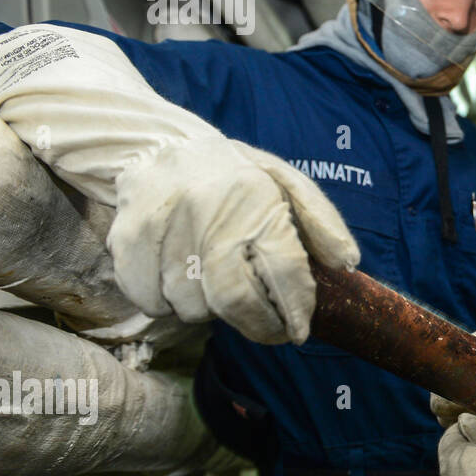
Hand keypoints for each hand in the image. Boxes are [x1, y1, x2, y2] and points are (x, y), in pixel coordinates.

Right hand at [109, 137, 358, 343]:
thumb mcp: (287, 183)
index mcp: (256, 195)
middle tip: (269, 330)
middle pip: (234, 298)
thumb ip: (322, 221)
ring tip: (216, 285)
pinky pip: (150, 301)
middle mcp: (208, 210)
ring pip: (190, 306)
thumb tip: (348, 264)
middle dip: (258, 326)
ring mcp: (163, 225)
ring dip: (209, 311)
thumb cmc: (234, 175)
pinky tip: (179, 281)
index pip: (284, 268)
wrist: (159, 145)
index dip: (295, 309)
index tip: (299, 331)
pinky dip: (167, 305)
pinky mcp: (127, 239)